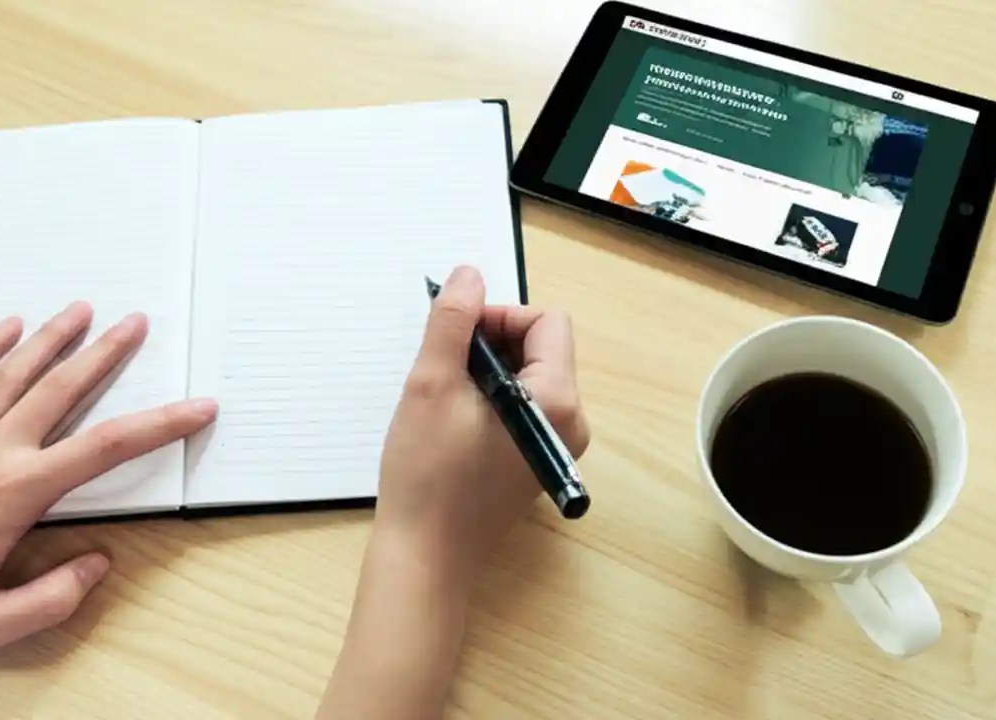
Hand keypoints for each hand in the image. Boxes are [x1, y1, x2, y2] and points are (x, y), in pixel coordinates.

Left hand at [0, 302, 216, 671]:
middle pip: (59, 391)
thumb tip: (97, 564)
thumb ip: (51, 598)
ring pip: (11, 375)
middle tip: (137, 323)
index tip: (196, 407)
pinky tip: (4, 328)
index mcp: (13, 496)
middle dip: (104, 354)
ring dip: (50, 339)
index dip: (159, 424)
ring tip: (81, 310)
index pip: (104, 449)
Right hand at [317, 266, 588, 718]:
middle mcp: (569, 423)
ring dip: (483, 370)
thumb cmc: (428, 477)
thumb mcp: (432, 385)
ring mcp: (554, 445)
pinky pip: (519, 407)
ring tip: (442, 397)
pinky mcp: (534, 462)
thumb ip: (453, 322)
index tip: (456, 335)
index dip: (498, 316)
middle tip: (443, 365)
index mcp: (557, 401)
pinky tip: (449, 422)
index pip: (546, 322)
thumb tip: (469, 275)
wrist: (426, 557)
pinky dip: (485, 398)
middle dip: (489, 342)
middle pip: (539, 347)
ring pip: (526, 376)